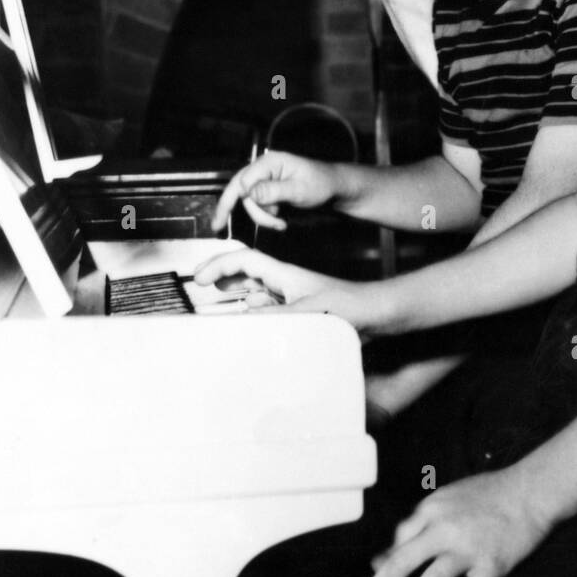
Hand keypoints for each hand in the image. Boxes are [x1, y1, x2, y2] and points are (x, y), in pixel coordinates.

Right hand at [193, 249, 389, 337]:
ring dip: (237, 288)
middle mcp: (286, 281)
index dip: (220, 264)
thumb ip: (277, 315)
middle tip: (201, 282)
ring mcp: (293, 294)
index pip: (246, 259)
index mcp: (285, 274)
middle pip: (247, 270)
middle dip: (223, 273)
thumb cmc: (350, 308)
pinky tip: (250, 312)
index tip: (201, 276)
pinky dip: (254, 306)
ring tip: (219, 294)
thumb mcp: (310, 312)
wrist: (376, 314)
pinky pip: (270, 303)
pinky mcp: (301, 308)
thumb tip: (244, 317)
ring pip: (257, 286)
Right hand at [211, 150, 339, 232]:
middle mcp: (263, 168)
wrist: (334, 188)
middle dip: (253, 212)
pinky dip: (265, 216)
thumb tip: (249, 192)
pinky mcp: (268, 190)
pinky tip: (279, 221)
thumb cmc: (321, 184)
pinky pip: (256, 205)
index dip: (234, 201)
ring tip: (282, 222)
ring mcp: (265, 179)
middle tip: (265, 224)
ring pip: (249, 202)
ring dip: (263, 216)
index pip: (241, 181)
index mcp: (269, 162)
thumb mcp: (299, 190)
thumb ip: (273, 191)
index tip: (226, 221)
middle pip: (240, 192)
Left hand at [368, 468, 550, 576]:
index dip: (387, 561)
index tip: (381, 576)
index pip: (400, 539)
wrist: (529, 491)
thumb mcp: (448, 498)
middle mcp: (446, 528)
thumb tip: (386, 553)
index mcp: (433, 508)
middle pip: (405, 560)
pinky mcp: (490, 565)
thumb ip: (419, 523)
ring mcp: (468, 548)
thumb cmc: (489, 493)